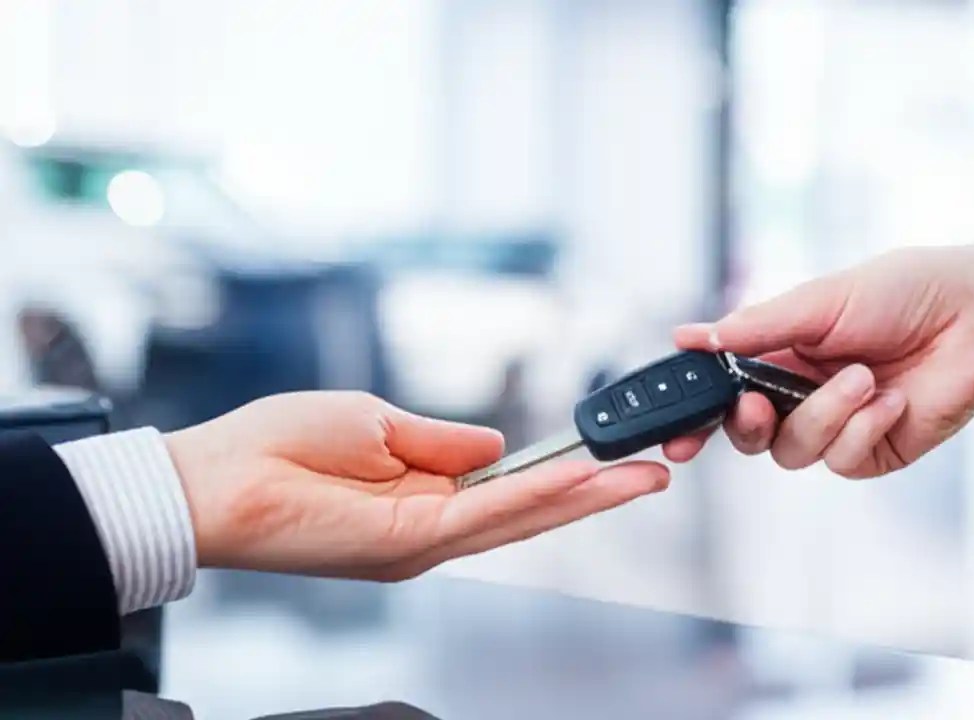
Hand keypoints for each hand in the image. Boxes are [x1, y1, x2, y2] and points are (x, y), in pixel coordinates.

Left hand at [165, 392, 668, 580]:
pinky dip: (534, 499)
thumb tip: (497, 442)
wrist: (215, 478)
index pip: (508, 489)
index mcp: (422, 496)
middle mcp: (431, 527)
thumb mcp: (375, 422)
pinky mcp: (406, 545)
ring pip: (520, 521)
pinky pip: (483, 518)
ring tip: (639, 479)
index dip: (561, 475)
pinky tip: (575, 483)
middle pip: (530, 514)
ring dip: (584, 500)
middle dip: (596, 496)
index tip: (606, 455)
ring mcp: (421, 542)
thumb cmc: (279, 443)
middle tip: (654, 476)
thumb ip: (441, 438)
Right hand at [664, 245, 973, 477]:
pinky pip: (842, 458)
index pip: (724, 392)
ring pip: (793, 451)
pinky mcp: (873, 450)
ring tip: (864, 378)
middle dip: (746, 426)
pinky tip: (890, 400)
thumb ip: (755, 327)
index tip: (677, 430)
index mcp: (781, 354)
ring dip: (824, 414)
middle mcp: (801, 394)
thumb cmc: (904, 292)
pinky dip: (863, 427)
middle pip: (748, 435)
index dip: (697, 414)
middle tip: (758, 406)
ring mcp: (837, 426)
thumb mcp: (819, 300)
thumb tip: (692, 337)